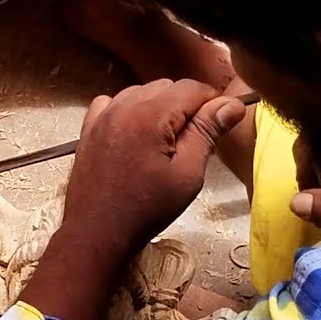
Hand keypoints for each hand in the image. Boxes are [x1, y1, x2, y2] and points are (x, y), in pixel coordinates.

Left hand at [17, 80, 244, 319]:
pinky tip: (135, 135)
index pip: (191, 87)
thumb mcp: (187, 174)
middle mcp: (122, 107)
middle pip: (165, 87)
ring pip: (140, 93)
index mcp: (149, 116)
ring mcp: (101, 117)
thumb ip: (207, 133)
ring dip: (157, 107)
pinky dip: (129, 111)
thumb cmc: (145, 209)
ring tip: (164, 142)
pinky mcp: (88, 130)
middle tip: (191, 140)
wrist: (96, 233)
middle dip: (184, 105)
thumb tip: (232, 104)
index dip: (211, 101)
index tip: (218, 122)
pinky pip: (114, 104)